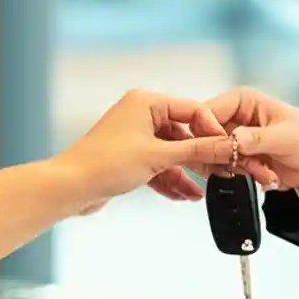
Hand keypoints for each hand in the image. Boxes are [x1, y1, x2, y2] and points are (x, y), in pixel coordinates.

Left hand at [56, 89, 234, 206]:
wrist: (70, 187)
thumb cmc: (104, 163)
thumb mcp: (159, 156)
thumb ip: (197, 151)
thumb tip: (228, 146)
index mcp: (147, 102)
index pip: (193, 110)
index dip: (213, 131)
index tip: (227, 149)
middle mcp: (141, 114)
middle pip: (183, 133)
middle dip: (200, 157)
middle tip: (221, 172)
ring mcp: (134, 137)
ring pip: (171, 154)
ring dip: (186, 174)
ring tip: (202, 192)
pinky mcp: (130, 157)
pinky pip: (158, 166)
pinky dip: (170, 180)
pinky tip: (184, 196)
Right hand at [206, 87, 298, 191]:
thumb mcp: (285, 137)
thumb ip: (257, 139)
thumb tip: (232, 138)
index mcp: (241, 101)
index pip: (204, 113)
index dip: (208, 133)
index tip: (226, 150)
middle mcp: (232, 117)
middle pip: (203, 137)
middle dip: (225, 156)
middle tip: (250, 166)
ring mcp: (232, 139)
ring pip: (213, 157)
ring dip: (237, 169)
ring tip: (264, 172)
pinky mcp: (237, 158)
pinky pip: (225, 170)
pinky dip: (243, 177)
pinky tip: (265, 176)